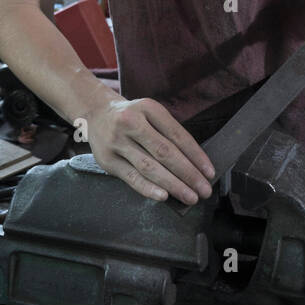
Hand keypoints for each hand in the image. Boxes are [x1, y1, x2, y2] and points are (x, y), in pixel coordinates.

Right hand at [80, 96, 215, 202]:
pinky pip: (131, 177)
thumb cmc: (131, 117)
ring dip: (173, 185)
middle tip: (204, 190)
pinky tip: (164, 196)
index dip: (195, 155)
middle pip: (164, 152)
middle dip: (188, 174)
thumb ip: (168, 134)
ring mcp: (117, 141)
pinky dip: (148, 188)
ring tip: (189, 196)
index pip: (177, 135)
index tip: (209, 172)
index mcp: (148, 108)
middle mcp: (130, 122)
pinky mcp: (107, 160)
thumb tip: (193, 166)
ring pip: (149, 167)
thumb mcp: (150, 113)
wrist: (94, 112)